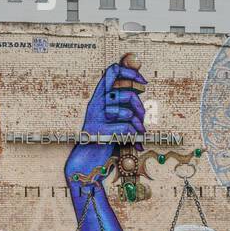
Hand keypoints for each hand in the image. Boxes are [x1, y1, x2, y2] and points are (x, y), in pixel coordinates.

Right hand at [64, 61, 147, 181]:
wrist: (87, 159)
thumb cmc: (104, 136)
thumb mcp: (111, 116)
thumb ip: (122, 102)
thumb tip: (139, 87)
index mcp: (98, 97)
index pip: (112, 71)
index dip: (130, 72)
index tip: (142, 81)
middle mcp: (96, 104)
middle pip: (127, 93)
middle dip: (140, 107)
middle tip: (142, 117)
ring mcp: (97, 117)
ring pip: (129, 112)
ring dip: (139, 125)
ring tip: (140, 133)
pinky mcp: (101, 132)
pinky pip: (128, 129)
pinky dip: (135, 137)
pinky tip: (136, 143)